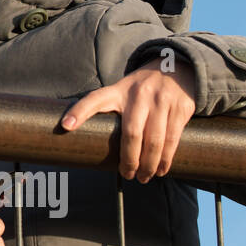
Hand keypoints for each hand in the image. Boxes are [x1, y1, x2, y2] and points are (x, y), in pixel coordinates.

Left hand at [61, 57, 196, 181]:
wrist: (175, 67)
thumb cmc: (141, 88)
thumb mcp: (122, 90)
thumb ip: (109, 109)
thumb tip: (88, 139)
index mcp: (118, 91)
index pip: (94, 100)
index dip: (79, 112)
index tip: (65, 126)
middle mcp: (139, 95)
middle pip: (131, 133)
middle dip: (129, 159)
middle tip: (127, 175)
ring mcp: (161, 101)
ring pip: (154, 140)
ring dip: (149, 164)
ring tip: (144, 177)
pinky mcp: (180, 108)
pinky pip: (172, 139)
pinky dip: (166, 158)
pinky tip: (161, 169)